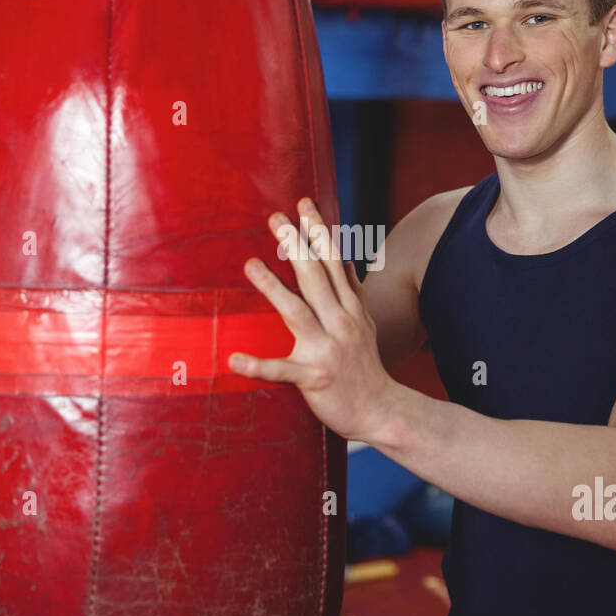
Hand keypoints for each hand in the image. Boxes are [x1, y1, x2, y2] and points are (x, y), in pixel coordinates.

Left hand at [228, 197, 395, 441]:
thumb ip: (352, 291)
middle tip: (275, 218)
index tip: (304, 204)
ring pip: (297, 313)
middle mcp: (341, 323)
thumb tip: (346, 258)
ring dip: (273, 288)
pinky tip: (234, 359)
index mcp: (350, 308)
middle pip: (315, 277)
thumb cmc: (366, 366)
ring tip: (251, 264)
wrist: (381, 411)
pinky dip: (258, 366)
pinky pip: (281, 371)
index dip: (318, 232)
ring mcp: (327, 350)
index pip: (334, 262)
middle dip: (295, 245)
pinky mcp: (313, 378)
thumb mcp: (365, 322)